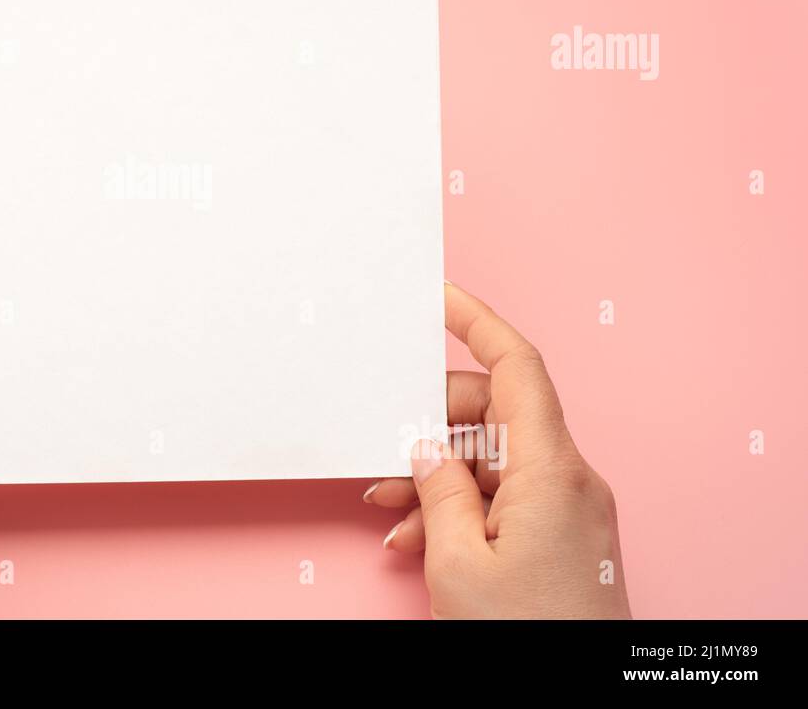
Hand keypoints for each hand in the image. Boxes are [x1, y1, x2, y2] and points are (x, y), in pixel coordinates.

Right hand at [364, 282, 630, 617]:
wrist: (582, 692)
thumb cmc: (526, 633)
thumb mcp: (458, 560)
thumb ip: (437, 488)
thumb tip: (427, 449)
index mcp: (550, 469)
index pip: (516, 366)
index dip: (477, 319)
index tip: (440, 295)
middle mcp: (568, 477)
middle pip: (493, 415)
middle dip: (431, 425)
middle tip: (382, 450)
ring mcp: (569, 507)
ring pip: (491, 460)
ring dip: (435, 476)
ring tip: (388, 506)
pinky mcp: (563, 534)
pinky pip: (504, 497)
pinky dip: (458, 507)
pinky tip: (415, 538)